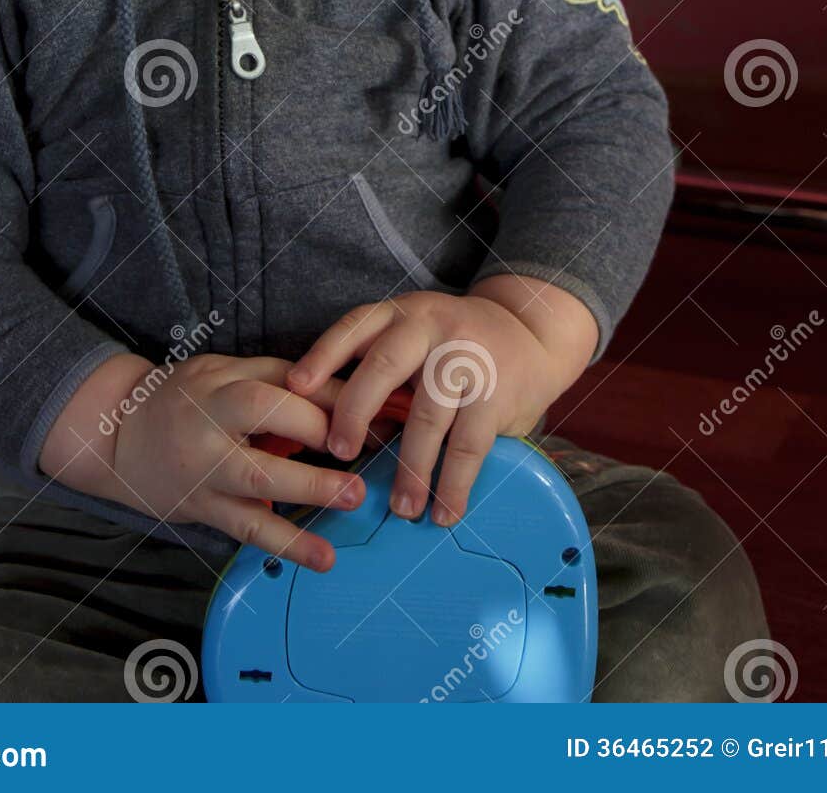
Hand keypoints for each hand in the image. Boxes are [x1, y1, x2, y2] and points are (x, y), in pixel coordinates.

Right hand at [110, 352, 366, 570]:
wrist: (117, 434)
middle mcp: (212, 423)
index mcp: (222, 384)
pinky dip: (288, 544)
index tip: (372, 411)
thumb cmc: (184, 398)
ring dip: (311, 490)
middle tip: (363, 447)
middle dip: (319, 432)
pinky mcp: (205, 509)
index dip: (328, 399)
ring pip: (260, 479)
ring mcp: (206, 470)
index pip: (280, 383)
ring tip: (354, 498)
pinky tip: (323, 558)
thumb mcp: (226, 372)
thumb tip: (349, 395)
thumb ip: (281, 380)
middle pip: (267, 417)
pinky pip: (249, 528)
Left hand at [284, 293, 564, 526]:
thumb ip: (382, 367)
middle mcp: (431, 328)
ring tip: (400, 508)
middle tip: (338, 453)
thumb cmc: (456, 345)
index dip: (322, 356)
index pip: (354, 327)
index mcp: (402, 314)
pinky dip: (454, 484)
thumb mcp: (417, 335)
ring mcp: (466, 360)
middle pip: (383, 366)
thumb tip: (339, 430)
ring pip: (427, 417)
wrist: (531, 332)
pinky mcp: (496, 395)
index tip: (294, 389)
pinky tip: (443, 512)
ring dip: (411, 468)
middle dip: (354, 412)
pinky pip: (469, 446)